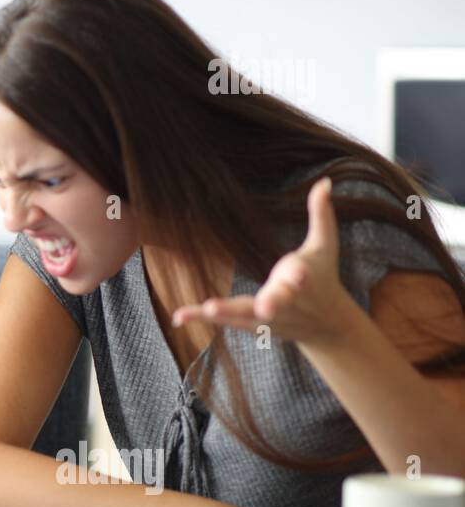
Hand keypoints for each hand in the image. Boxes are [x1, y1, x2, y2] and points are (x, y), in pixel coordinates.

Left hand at [172, 177, 352, 347]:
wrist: (327, 325)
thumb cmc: (323, 276)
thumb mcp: (325, 245)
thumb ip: (321, 214)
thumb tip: (325, 181)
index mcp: (303, 278)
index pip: (302, 276)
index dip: (301, 276)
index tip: (300, 276)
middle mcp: (287, 301)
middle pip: (278, 302)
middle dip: (271, 304)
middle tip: (265, 309)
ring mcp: (268, 317)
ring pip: (245, 315)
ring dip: (226, 313)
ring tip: (208, 308)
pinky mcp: (251, 325)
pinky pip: (224, 322)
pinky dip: (202, 318)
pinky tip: (178, 316)